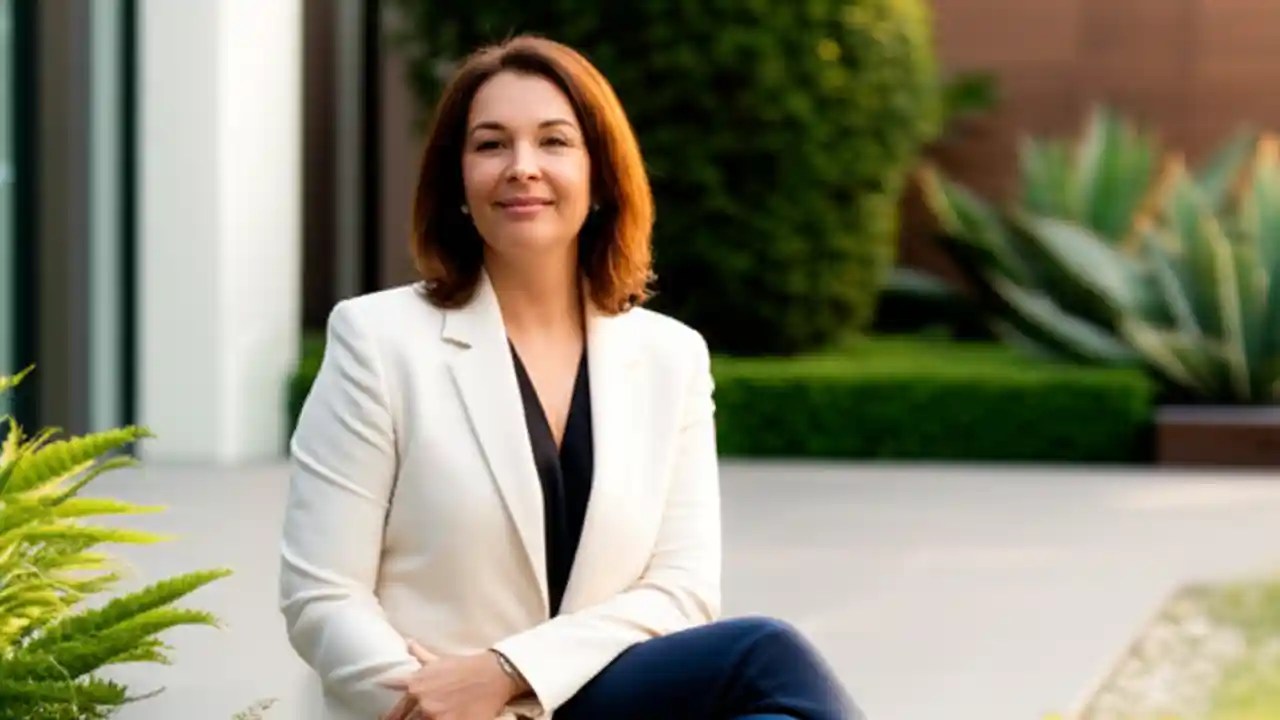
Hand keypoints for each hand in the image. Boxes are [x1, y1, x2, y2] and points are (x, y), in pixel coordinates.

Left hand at [379, 641, 520, 719]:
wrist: (493, 674)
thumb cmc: (466, 666)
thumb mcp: (440, 660)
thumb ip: (421, 655)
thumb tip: (408, 642)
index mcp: (416, 683)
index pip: (393, 696)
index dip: (386, 711)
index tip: (380, 716)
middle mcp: (421, 700)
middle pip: (402, 718)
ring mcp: (434, 714)